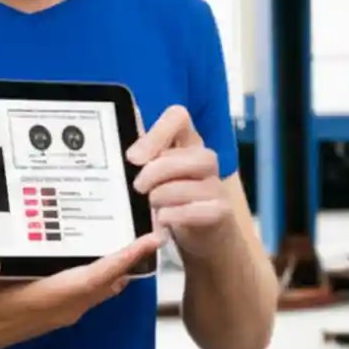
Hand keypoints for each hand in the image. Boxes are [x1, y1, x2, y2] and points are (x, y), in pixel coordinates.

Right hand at [0, 232, 163, 345]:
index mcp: (46, 298)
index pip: (94, 277)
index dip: (122, 259)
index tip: (148, 240)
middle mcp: (63, 306)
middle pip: (110, 279)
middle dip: (133, 255)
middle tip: (155, 223)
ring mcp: (64, 308)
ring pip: (105, 284)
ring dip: (123, 262)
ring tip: (140, 231)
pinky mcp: (61, 305)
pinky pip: (94, 287)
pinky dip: (108, 269)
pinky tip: (108, 249)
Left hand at [126, 105, 234, 257]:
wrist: (199, 230)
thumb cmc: (170, 196)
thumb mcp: (152, 174)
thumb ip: (141, 159)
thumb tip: (127, 150)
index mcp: (184, 141)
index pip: (178, 117)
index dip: (158, 132)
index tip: (134, 157)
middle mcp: (204, 159)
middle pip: (194, 154)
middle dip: (160, 170)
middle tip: (139, 187)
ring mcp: (216, 185)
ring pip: (198, 182)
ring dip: (167, 193)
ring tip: (152, 204)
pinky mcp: (221, 211)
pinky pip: (204, 210)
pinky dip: (179, 214)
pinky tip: (164, 219)